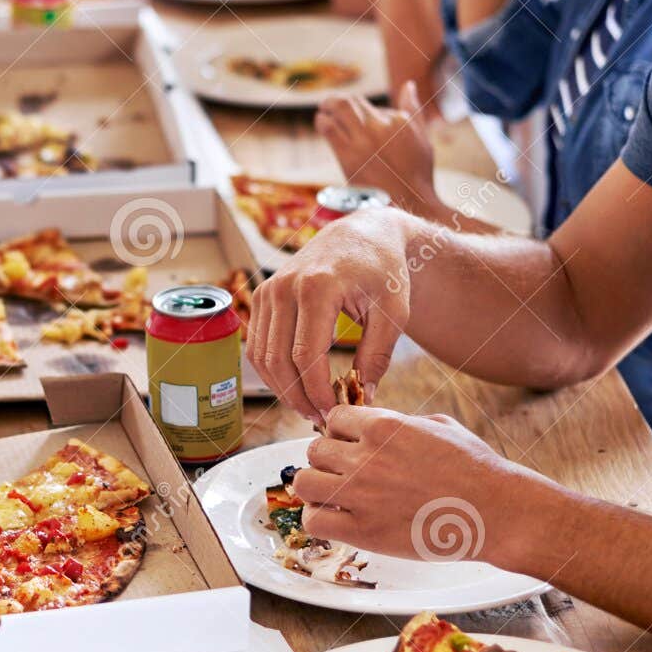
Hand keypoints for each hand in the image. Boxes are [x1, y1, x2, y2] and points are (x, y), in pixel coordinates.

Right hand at [247, 210, 415, 421]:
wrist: (361, 234)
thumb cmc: (382, 271)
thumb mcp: (393, 313)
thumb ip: (377, 356)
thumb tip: (362, 399)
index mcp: (318, 287)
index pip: (306, 355)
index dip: (316, 391)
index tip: (334, 412)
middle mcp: (284, 287)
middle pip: (278, 360)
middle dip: (297, 396)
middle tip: (319, 417)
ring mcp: (268, 290)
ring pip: (261, 356)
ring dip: (281, 387)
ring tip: (308, 405)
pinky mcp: (261, 296)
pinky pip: (258, 344)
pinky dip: (273, 370)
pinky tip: (296, 384)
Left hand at [289, 407, 544, 562]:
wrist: (497, 512)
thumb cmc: (475, 469)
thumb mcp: (438, 426)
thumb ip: (398, 422)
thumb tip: (373, 422)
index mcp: (383, 426)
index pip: (333, 420)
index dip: (341, 433)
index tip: (351, 446)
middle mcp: (365, 457)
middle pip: (314, 451)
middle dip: (328, 460)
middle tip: (346, 474)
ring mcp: (361, 495)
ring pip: (304, 483)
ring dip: (317, 487)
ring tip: (336, 496)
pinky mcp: (363, 531)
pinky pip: (314, 520)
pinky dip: (320, 519)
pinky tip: (337, 518)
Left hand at [315, 82, 440, 218]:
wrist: (409, 203)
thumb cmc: (417, 174)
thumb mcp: (421, 137)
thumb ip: (413, 109)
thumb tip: (408, 85)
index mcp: (399, 120)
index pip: (372, 106)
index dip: (360, 110)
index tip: (353, 117)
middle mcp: (380, 126)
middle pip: (352, 102)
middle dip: (338, 101)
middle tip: (328, 103)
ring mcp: (364, 140)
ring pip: (340, 109)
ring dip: (327, 106)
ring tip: (323, 110)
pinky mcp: (349, 156)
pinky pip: (330, 129)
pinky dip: (322, 121)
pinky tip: (320, 121)